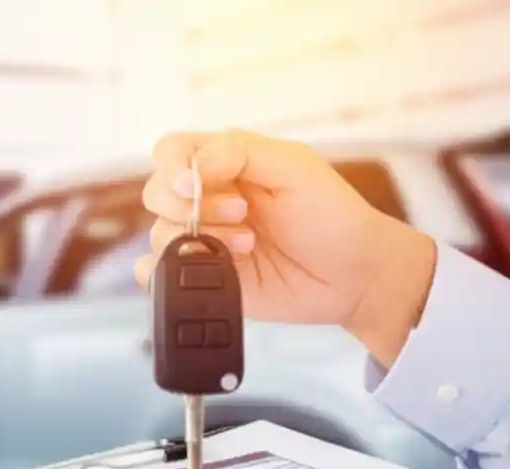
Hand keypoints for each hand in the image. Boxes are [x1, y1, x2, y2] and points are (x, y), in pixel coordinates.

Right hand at [135, 129, 436, 367]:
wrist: (355, 275)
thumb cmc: (332, 215)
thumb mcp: (293, 165)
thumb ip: (238, 152)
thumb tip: (189, 172)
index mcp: (225, 162)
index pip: (170, 151)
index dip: (173, 167)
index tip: (195, 185)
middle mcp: (207, 198)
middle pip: (156, 192)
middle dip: (189, 206)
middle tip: (241, 214)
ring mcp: (203, 238)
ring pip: (159, 232)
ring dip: (200, 239)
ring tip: (248, 244)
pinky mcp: (202, 276)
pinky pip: (155, 272)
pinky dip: (164, 270)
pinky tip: (207, 267)